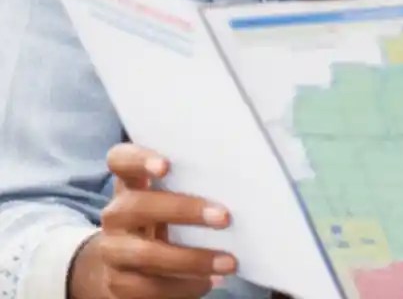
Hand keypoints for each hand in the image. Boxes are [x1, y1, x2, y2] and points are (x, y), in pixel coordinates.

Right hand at [69, 144, 236, 298]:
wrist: (131, 265)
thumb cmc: (168, 219)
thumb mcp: (175, 199)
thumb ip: (195, 187)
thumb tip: (246, 188)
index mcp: (132, 185)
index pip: (121, 161)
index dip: (139, 160)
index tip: (166, 165)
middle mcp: (117, 214)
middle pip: (138, 206)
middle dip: (183, 211)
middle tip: (225, 217)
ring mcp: (113, 249)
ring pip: (145, 254)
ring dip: (192, 260)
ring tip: (228, 262)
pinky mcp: (118, 283)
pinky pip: (148, 288)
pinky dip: (183, 287)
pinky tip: (208, 281)